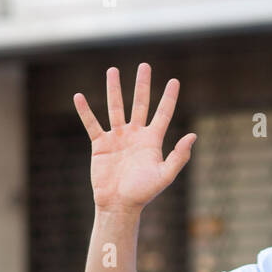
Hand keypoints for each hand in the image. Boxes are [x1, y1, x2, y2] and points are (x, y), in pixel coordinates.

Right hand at [73, 63, 196, 213]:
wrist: (119, 205)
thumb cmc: (143, 194)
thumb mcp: (164, 176)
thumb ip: (179, 157)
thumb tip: (193, 136)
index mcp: (152, 141)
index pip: (163, 114)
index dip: (169, 97)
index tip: (174, 81)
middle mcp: (135, 135)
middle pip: (140, 103)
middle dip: (142, 85)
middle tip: (144, 66)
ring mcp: (117, 138)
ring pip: (115, 107)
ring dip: (114, 89)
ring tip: (112, 70)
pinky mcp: (100, 145)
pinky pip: (92, 124)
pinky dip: (85, 111)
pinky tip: (79, 97)